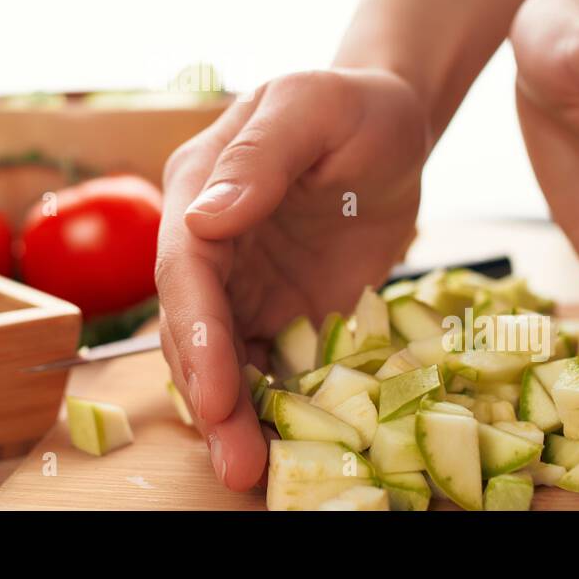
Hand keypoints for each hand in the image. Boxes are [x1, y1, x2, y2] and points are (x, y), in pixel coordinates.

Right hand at [155, 69, 427, 489]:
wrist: (394, 124)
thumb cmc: (354, 102)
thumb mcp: (312, 107)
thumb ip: (261, 156)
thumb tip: (206, 220)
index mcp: (200, 188)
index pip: (184, 270)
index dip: (196, 335)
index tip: (216, 394)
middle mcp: (210, 243)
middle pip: (196, 329)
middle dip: (211, 397)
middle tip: (237, 465)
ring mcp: (244, 283)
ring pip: (226, 359)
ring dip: (234, 417)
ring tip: (254, 475)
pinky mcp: (283, 311)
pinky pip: (271, 366)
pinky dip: (274, 408)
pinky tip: (290, 447)